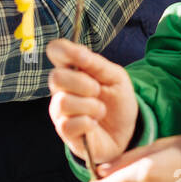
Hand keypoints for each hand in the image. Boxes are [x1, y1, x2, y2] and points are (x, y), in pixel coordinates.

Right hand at [46, 38, 138, 164]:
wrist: (125, 131)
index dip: (64, 50)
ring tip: (100, 111)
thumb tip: (79, 53)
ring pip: (63, 102)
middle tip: (97, 91)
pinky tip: (94, 124)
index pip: (55, 51)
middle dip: (82, 83)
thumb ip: (96, 63)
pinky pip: (68, 124)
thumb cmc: (117, 101)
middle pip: (55, 77)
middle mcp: (61, 88)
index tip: (83, 58)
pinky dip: (88, 123)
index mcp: (72, 69)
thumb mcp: (115, 77)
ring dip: (90, 106)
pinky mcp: (64, 131)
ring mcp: (60, 111)